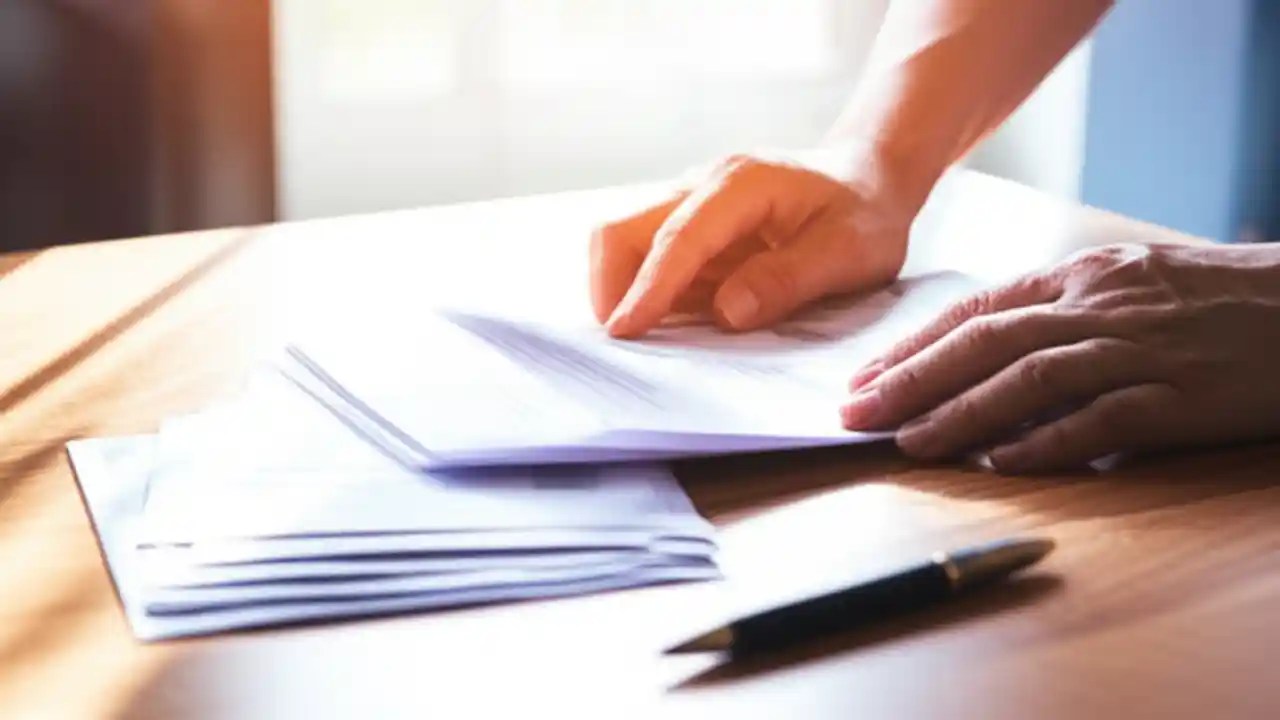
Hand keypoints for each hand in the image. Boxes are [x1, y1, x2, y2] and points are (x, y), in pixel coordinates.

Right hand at [590, 152, 913, 337]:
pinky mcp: (689, 233)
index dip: (649, 286)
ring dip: (625, 295)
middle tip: (629, 345)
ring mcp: (688, 208)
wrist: (867, 180)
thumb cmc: (863, 214)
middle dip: (613, 288)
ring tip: (650, 343)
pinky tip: (671, 330)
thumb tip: (728, 312)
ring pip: (625, 246)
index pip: (677, 237)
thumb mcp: (849, 251)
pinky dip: (646, 297)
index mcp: (740, 184)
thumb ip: (788, 278)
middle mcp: (700, 187)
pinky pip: (647, 263)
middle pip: (623, 230)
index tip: (626, 330)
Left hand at [841, 243, 1279, 472]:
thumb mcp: (1133, 282)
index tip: (864, 376)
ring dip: (959, 413)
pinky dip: (1045, 444)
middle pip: (986, 342)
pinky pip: (1101, 421)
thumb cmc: (1221, 300)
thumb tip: (987, 354)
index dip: (913, 345)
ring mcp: (1141, 350)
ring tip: (907, 442)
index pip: (977, 309)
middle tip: (854, 413)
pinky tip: (999, 464)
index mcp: (1084, 276)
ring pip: (1029, 379)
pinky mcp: (1181, 397)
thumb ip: (1062, 310)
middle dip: (911, 379)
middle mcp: (1102, 306)